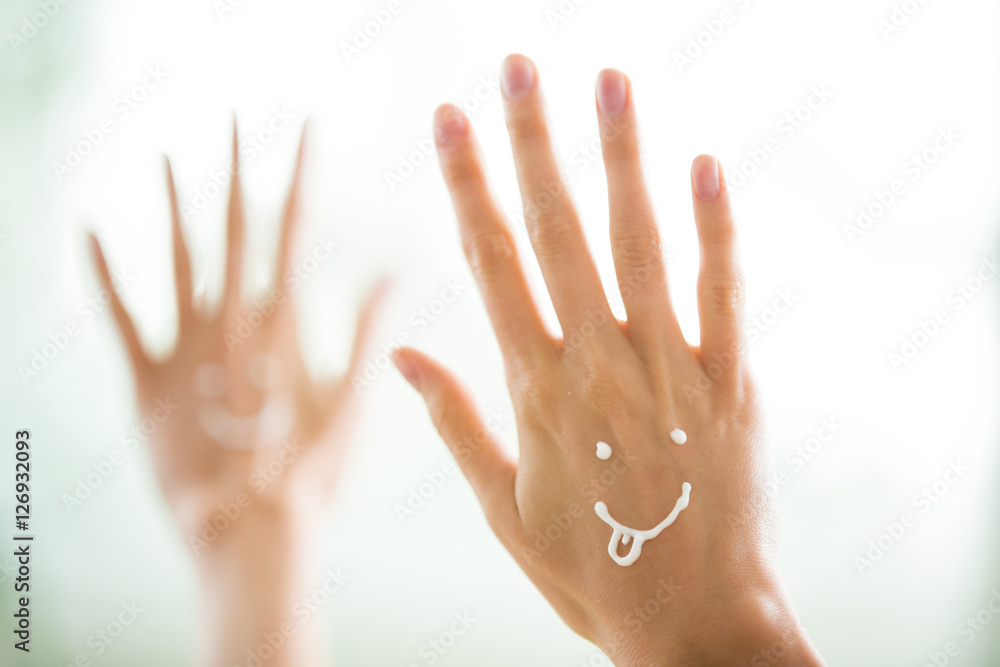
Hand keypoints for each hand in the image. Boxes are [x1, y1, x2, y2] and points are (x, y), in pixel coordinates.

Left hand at [90, 123, 379, 666]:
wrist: (252, 529)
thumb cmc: (309, 473)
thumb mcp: (351, 401)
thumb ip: (366, 330)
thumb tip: (393, 272)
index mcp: (285, 323)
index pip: (296, 228)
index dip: (301, 172)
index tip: (307, 128)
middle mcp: (232, 322)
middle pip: (234, 229)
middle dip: (237, 169)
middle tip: (238, 119)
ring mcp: (186, 349)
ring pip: (176, 260)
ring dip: (173, 205)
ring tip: (168, 157)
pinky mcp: (148, 381)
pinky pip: (119, 317)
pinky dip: (101, 273)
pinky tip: (89, 229)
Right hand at [393, 55, 824, 664]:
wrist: (692, 627)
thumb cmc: (591, 573)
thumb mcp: (502, 511)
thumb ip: (455, 424)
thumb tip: (401, 357)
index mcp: (535, 392)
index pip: (490, 264)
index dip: (467, 184)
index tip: (450, 118)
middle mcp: (597, 365)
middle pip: (557, 232)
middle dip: (533, 142)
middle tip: (518, 66)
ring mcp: (668, 369)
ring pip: (639, 244)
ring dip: (622, 158)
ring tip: (608, 82)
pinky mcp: (731, 384)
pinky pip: (725, 293)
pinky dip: (717, 228)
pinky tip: (706, 164)